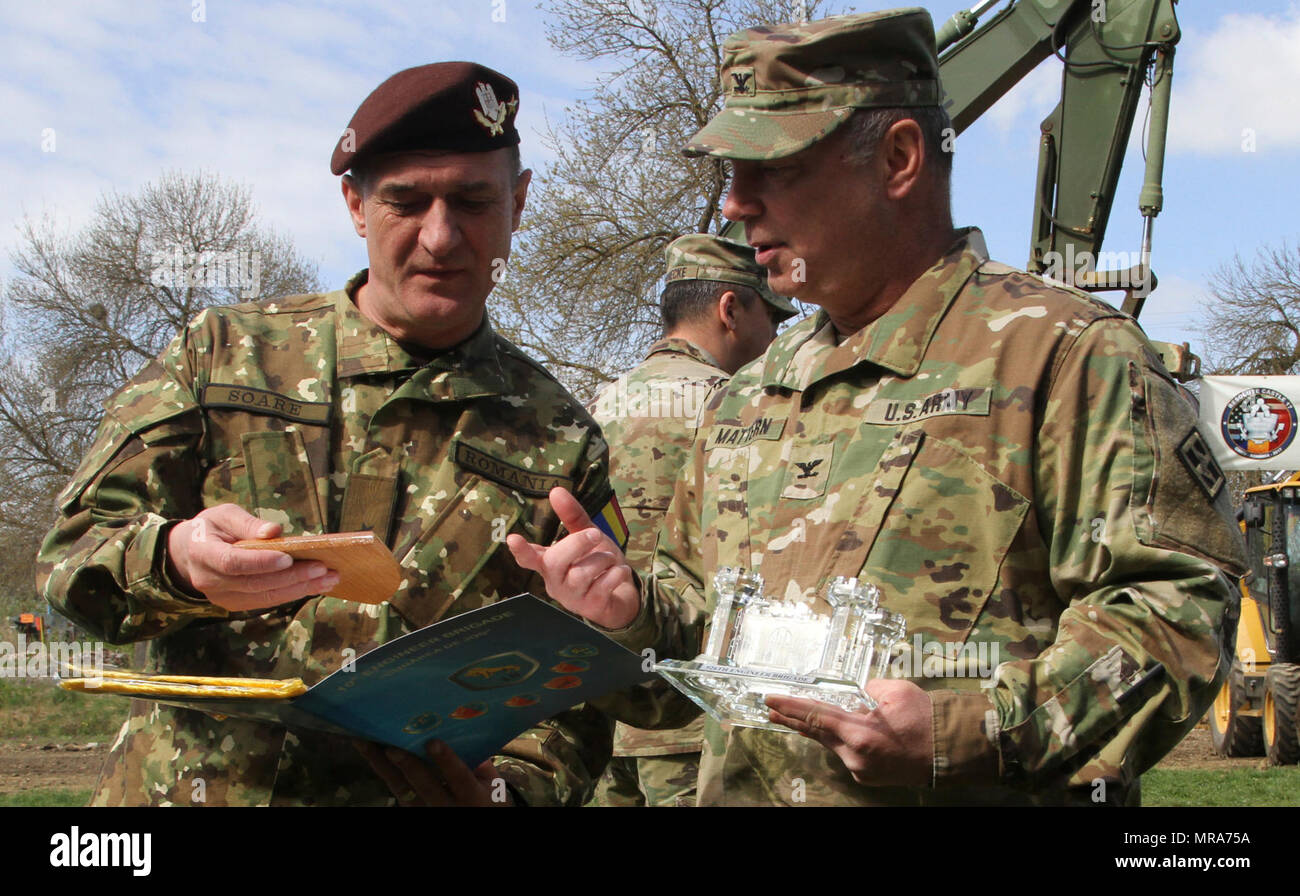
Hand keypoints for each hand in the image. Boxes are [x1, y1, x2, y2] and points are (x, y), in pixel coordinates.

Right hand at [165, 503, 338, 611]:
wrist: (188, 554)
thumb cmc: (211, 528)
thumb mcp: (223, 515)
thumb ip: (247, 523)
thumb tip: (275, 531)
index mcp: (202, 553)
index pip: (233, 563)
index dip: (260, 563)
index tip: (288, 558)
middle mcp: (209, 580)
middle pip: (255, 583)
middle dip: (292, 577)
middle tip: (323, 568)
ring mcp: (222, 597)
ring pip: (264, 596)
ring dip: (300, 589)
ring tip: (329, 579)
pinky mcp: (235, 604)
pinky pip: (266, 601)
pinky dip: (293, 593)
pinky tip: (316, 585)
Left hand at [356, 740, 512, 805]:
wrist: (479, 823)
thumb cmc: (488, 801)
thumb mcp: (492, 783)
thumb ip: (480, 762)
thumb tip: (465, 732)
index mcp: (472, 796)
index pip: (459, 777)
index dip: (446, 760)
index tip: (432, 742)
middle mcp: (448, 807)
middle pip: (425, 786)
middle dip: (407, 766)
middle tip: (390, 747)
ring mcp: (428, 813)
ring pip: (403, 792)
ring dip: (383, 767)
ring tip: (365, 743)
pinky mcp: (414, 813)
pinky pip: (397, 793)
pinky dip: (384, 773)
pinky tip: (372, 754)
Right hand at [506, 487, 639, 628]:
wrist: (622, 596)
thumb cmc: (598, 564)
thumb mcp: (587, 537)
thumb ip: (571, 516)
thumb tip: (555, 490)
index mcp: (550, 564)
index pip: (529, 558)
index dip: (521, 550)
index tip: (513, 539)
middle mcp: (555, 583)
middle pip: (556, 561)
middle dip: (577, 543)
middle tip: (595, 534)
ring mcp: (572, 598)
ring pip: (582, 573)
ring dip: (603, 559)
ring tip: (610, 559)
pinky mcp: (591, 607)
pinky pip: (604, 584)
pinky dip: (617, 572)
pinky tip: (619, 572)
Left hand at [765, 679, 933, 787]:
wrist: (949, 752)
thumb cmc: (926, 719)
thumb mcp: (896, 691)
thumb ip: (869, 688)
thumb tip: (858, 693)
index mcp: (860, 734)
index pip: (815, 716)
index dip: (790, 707)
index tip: (770, 700)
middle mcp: (854, 756)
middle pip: (816, 732)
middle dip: (792, 719)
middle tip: (770, 709)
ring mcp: (859, 770)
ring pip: (831, 743)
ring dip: (815, 729)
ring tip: (793, 718)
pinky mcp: (866, 777)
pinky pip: (846, 753)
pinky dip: (839, 740)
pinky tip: (834, 731)